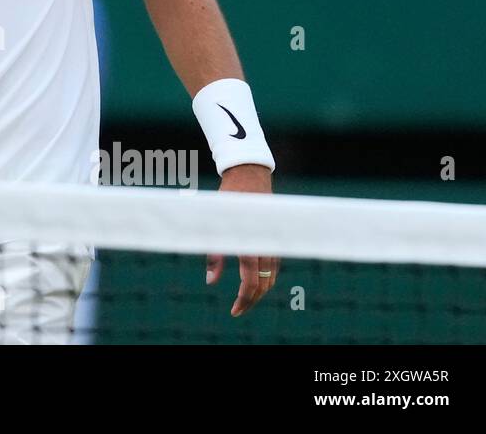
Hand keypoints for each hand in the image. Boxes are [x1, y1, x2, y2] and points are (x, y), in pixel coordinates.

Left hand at [206, 163, 277, 316]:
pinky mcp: (275, 236)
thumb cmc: (228, 197)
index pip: (250, 280)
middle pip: (264, 283)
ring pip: (271, 276)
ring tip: (245, 299)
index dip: (244, 299)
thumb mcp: (215, 223)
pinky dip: (266, 278)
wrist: (249, 174)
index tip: (235, 311)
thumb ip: (214, 253)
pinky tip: (255, 281)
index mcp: (250, 241)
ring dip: (260, 290)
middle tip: (238, 310)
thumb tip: (210, 281)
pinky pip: (274, 265)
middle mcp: (265, 243)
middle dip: (252, 299)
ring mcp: (273, 240)